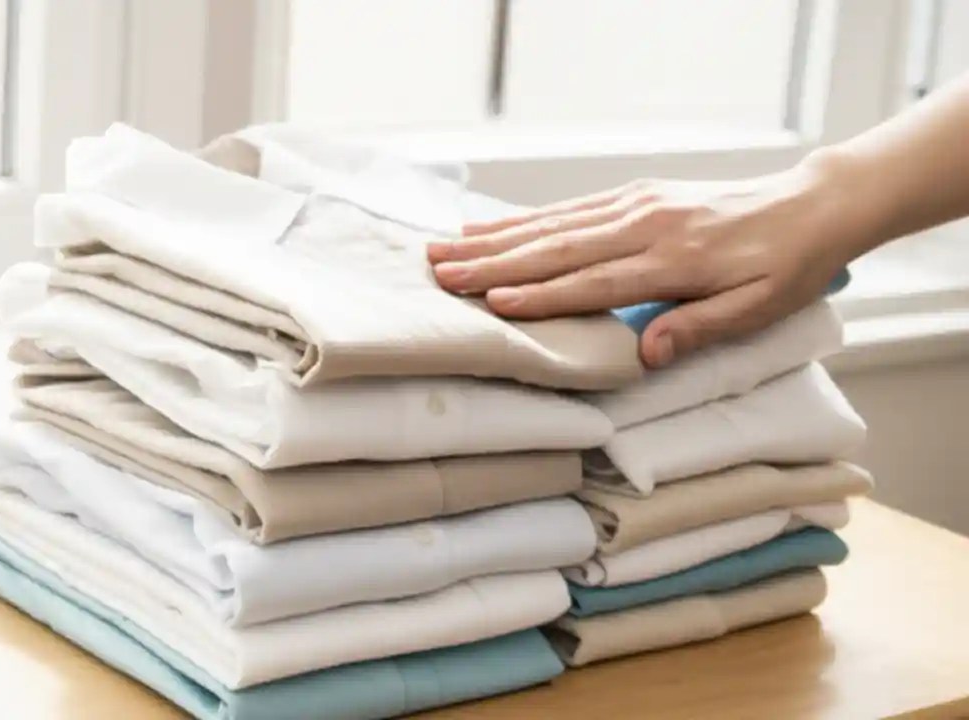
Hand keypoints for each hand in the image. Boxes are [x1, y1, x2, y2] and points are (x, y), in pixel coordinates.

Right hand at [427, 163, 863, 367]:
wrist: (807, 206)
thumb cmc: (784, 268)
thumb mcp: (756, 310)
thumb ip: (698, 328)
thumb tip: (643, 355)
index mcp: (673, 260)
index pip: (593, 282)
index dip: (541, 295)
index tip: (490, 302)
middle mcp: (645, 226)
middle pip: (557, 249)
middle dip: (493, 264)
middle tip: (440, 274)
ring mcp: (634, 204)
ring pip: (552, 225)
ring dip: (494, 239)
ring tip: (443, 250)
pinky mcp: (632, 194)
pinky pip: (568, 209)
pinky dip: (522, 219)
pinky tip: (486, 227)